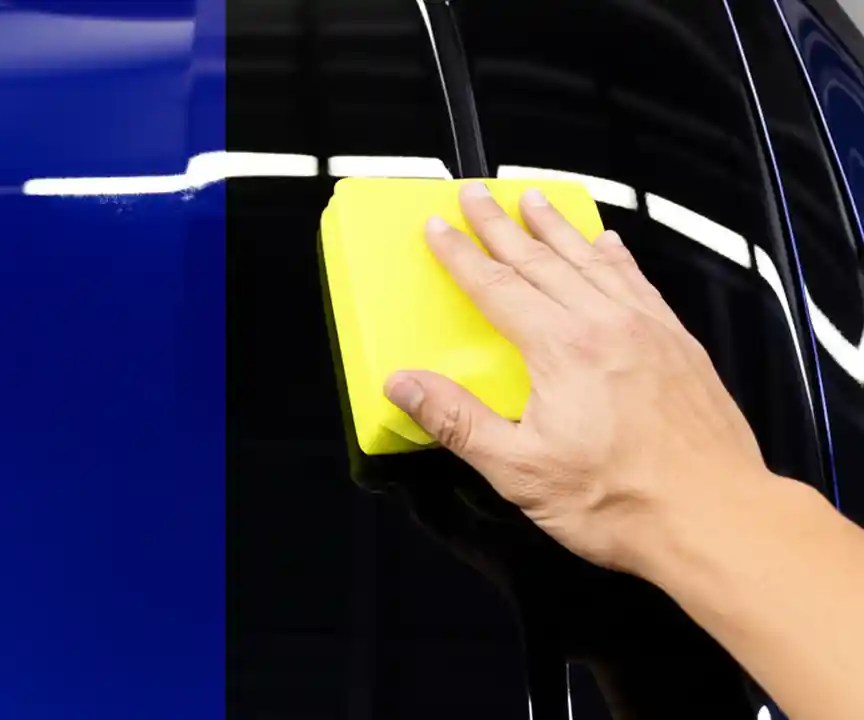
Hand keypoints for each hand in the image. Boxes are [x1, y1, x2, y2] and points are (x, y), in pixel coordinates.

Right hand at [385, 182, 768, 574]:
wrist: (716, 517)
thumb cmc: (622, 502)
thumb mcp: (520, 471)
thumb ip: (458, 421)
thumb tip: (404, 385)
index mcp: (561, 350)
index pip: (496, 287)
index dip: (461, 255)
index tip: (438, 227)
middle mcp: (605, 325)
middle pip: (540, 260)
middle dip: (501, 224)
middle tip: (476, 194)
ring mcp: (648, 329)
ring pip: (590, 261)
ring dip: (556, 228)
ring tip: (533, 199)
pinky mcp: (679, 344)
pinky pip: (639, 282)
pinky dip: (616, 257)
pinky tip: (609, 244)